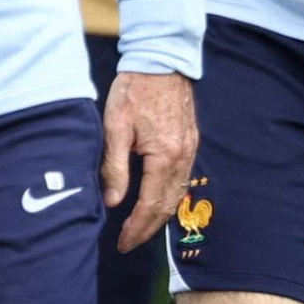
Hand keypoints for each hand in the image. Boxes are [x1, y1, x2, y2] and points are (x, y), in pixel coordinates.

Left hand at [101, 70, 198, 252]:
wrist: (162, 60)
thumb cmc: (134, 90)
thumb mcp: (115, 127)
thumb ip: (114, 168)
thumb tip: (113, 202)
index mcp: (164, 157)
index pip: (150, 205)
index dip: (137, 228)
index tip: (123, 243)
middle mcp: (182, 157)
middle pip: (168, 206)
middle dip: (148, 229)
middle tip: (129, 243)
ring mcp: (190, 150)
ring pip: (177, 194)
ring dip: (160, 216)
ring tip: (140, 229)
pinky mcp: (190, 142)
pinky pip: (182, 179)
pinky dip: (169, 197)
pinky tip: (155, 201)